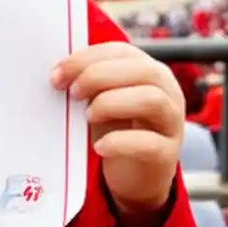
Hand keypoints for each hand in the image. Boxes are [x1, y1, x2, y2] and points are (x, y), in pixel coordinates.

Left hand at [52, 43, 184, 226]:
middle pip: (142, 70)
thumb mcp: (101, 99)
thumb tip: (56, 73)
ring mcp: (171, 122)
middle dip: (98, 76)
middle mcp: (167, 91)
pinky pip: (149, 143)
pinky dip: (119, 142)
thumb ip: (88, 83)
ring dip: (111, 103)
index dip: (86, 58)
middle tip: (72, 93)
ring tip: (88, 116)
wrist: (135, 175)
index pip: (120, 52)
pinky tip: (99, 147)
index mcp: (147, 70)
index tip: (57, 74)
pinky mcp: (167, 153)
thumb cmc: (116, 129)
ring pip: (151, 100)